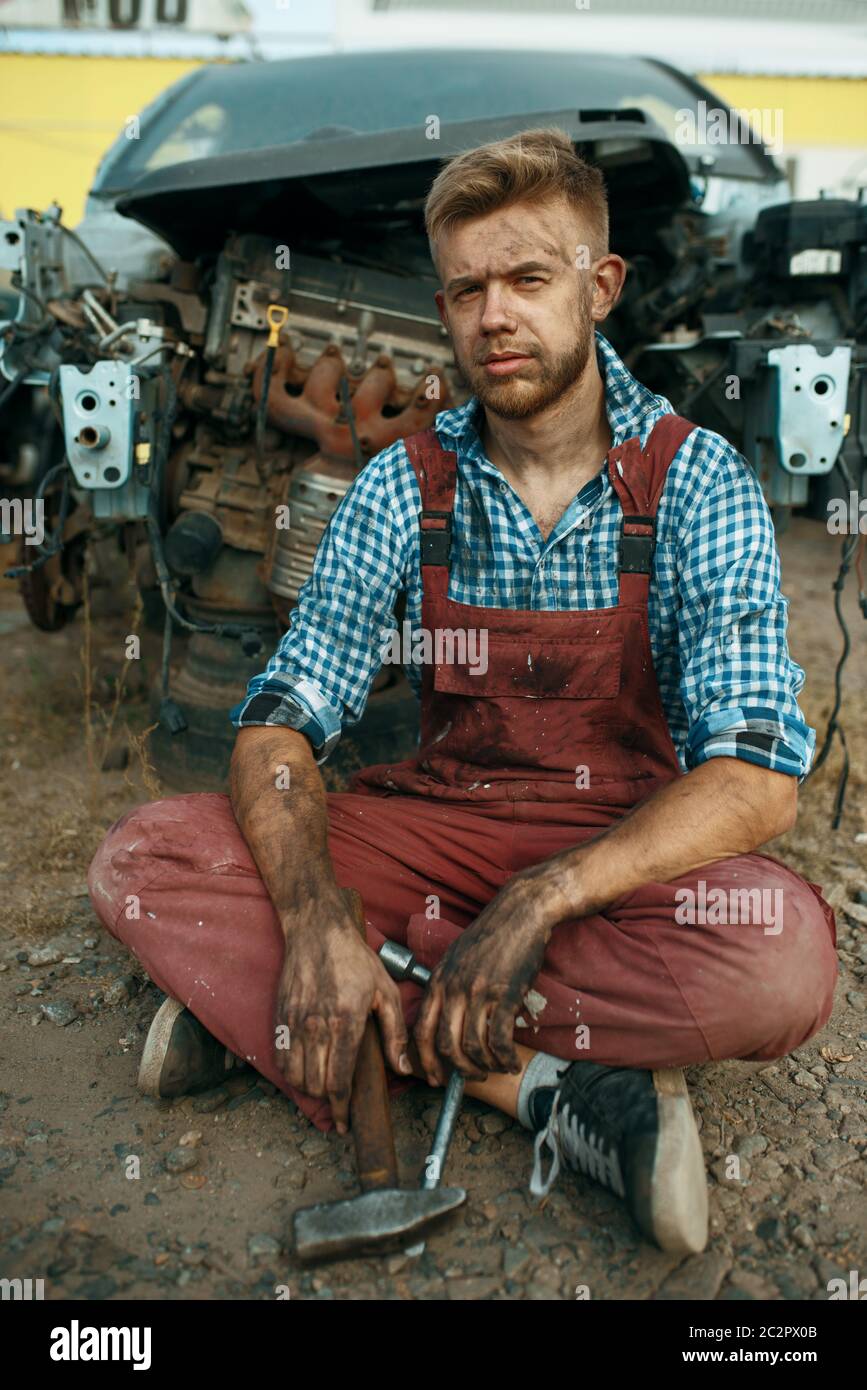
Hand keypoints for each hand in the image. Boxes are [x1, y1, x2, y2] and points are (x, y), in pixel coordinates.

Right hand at [275, 887, 411, 1132]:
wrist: (317, 931)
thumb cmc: (356, 960)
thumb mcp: (385, 992)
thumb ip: (395, 1033)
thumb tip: (404, 1069)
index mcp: (346, 1022)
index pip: (338, 1081)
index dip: (341, 1109)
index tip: (345, 1123)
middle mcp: (317, 1025)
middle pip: (315, 1084)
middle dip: (328, 1102)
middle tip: (339, 1106)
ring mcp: (294, 1021)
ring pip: (295, 1075)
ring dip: (309, 1090)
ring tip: (323, 1090)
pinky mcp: (280, 1016)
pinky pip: (280, 1058)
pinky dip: (290, 1074)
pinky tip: (304, 1073)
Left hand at [413, 877, 550, 1086]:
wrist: (520, 913)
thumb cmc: (491, 936)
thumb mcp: (457, 958)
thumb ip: (448, 987)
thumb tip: (446, 1022)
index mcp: (438, 980)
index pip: (422, 1031)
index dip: (426, 1061)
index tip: (435, 1079)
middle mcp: (453, 989)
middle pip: (446, 1046)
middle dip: (459, 1071)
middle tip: (473, 1077)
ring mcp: (478, 993)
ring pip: (473, 1047)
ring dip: (486, 1066)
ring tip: (497, 1068)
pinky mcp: (505, 995)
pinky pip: (500, 1040)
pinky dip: (505, 1058)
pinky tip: (512, 1061)